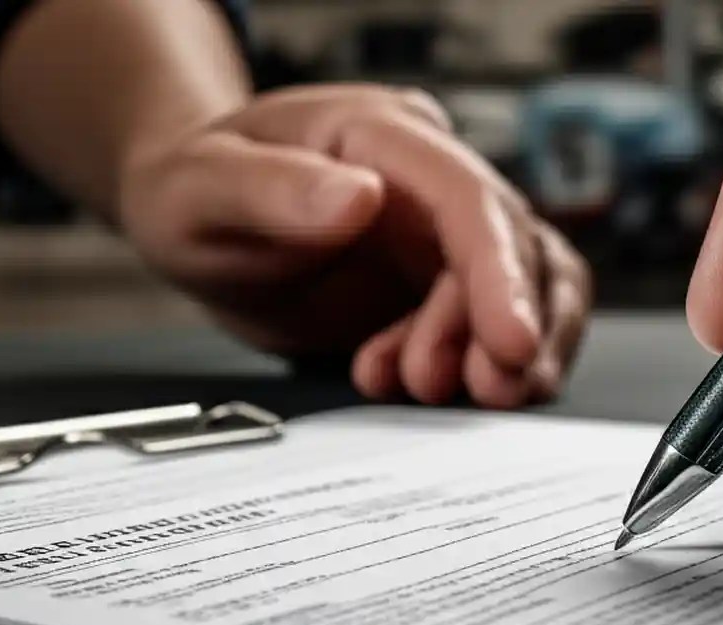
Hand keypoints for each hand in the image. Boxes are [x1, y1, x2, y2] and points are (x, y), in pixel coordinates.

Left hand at [118, 84, 590, 408]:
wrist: (195, 222)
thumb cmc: (192, 191)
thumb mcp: (202, 187)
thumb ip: (272, 189)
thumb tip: (360, 199)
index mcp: (381, 137)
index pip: (468, 198)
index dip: (500, 272)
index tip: (512, 343)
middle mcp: (428, 180)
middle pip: (512, 251)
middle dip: (497, 331)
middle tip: (452, 388)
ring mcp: (440, 234)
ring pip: (529, 290)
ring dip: (503, 354)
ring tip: (427, 391)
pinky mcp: (440, 285)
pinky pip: (492, 326)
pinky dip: (474, 366)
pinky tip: (407, 384)